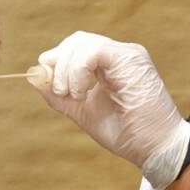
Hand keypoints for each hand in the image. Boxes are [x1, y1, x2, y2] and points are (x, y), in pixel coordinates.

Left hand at [31, 31, 189, 189]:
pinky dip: (79, 70)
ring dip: (67, 70)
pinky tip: (82, 91)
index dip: (58, 60)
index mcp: (112, 65)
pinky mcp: (132, 59)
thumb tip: (34, 77)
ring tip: (73, 95)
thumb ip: (60, 96)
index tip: (50, 84)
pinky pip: (94, 52)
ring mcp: (128, 55)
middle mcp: (121, 55)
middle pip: (78, 40)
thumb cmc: (127, 134)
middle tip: (60, 91)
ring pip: (83, 43)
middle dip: (59, 63)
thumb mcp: (84, 112)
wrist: (155, 148)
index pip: (78, 47)